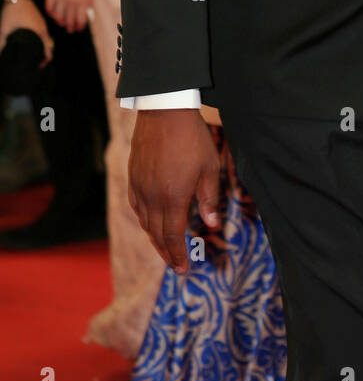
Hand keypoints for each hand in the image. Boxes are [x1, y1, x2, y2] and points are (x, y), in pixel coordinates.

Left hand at [0, 0, 53, 64]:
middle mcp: (43, 29)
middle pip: (49, 47)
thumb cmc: (12, 12)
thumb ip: (2, 43)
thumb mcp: (5, 28)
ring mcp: (43, 24)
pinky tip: (33, 42)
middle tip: (36, 64)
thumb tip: (0, 55)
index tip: (38, 67)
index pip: (47, 50)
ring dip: (43, 48)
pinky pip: (44, 34)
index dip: (45, 60)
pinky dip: (41, 40)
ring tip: (34, 55)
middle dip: (45, 56)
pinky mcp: (40, 21)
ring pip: (47, 40)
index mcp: (38, 33)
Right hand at [45, 0, 92, 31]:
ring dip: (60, 21)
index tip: (79, 28)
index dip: (80, 26)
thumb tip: (88, 14)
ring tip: (61, 23)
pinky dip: (51, 13)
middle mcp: (72, 1)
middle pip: (70, 20)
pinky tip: (53, 14)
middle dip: (70, 26)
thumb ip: (89, 0)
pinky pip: (49, 7)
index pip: (81, 20)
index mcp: (83, 0)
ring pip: (58, 16)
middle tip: (70, 29)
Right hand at [128, 109, 221, 272]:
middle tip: (176, 265)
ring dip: (155, 238)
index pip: (173, 236)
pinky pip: (136, 206)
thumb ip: (209, 198)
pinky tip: (151, 222)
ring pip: (145, 222)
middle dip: (166, 253)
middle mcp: (152, 197)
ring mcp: (140, 187)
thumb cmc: (192, 138)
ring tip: (165, 248)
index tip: (183, 269)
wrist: (164, 112)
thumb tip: (212, 224)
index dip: (177, 255)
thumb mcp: (209, 168)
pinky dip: (144, 220)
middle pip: (156, 234)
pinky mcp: (133, 176)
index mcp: (173, 198)